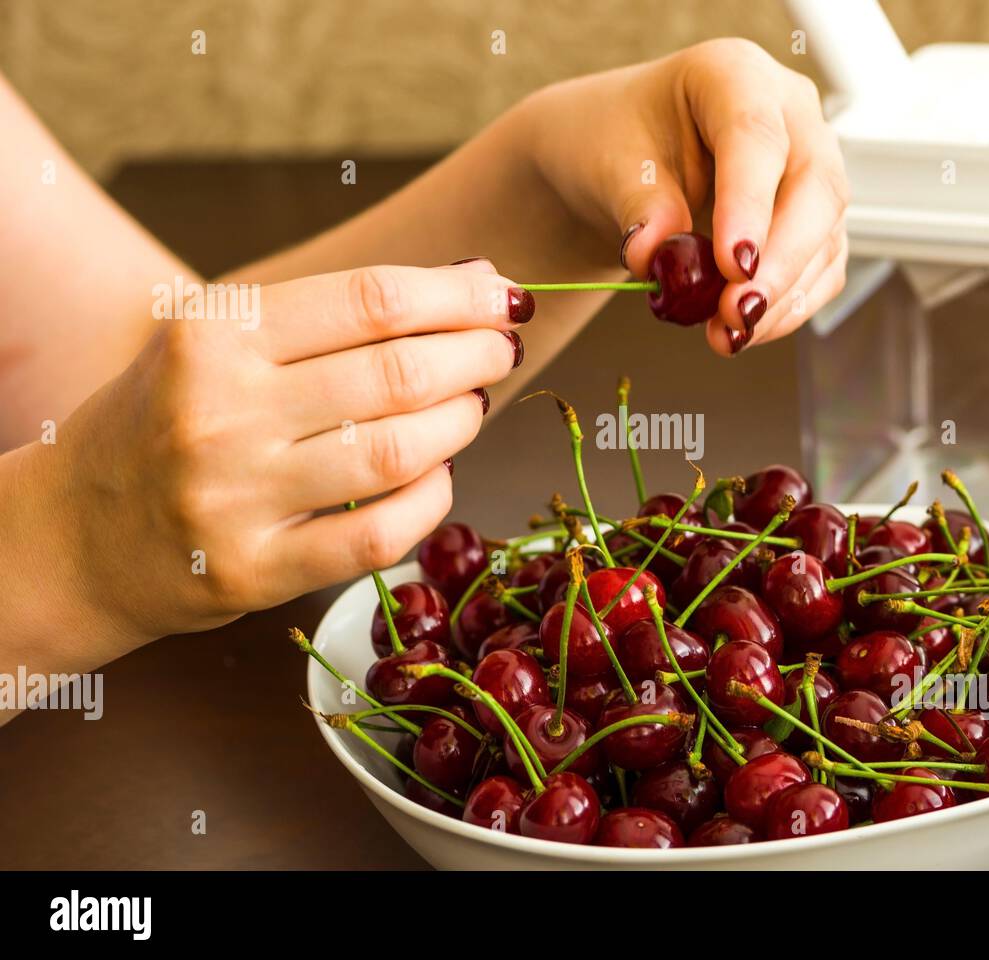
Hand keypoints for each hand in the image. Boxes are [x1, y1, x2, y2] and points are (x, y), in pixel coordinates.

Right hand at [33, 261, 527, 648]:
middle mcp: (220, 412)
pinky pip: (377, 536)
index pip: (372, 300)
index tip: (501, 296)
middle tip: (500, 351)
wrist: (79, 532)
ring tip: (471, 405)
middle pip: (398, 373)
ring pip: (398, 452)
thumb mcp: (217, 344)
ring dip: (461, 423)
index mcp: (213, 334)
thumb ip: (326, 318)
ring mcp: (234, 497)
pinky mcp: (252, 572)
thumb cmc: (171, 419)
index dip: (459, 297)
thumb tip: (466, 284)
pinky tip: (439, 475)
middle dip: (476, 355)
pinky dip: (431, 500)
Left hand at [522, 38, 848, 355]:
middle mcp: (789, 115)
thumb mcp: (609, 162)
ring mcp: (809, 168)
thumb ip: (638, 203)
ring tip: (728, 335)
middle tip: (737, 312)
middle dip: (781, 261)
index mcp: (734, 75)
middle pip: (816, 187)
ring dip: (783, 297)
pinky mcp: (813, 221)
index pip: (756, 135)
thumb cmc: (618, 142)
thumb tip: (654, 253)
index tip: (734, 263)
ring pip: (825, 236)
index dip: (750, 202)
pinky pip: (820, 270)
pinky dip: (786, 308)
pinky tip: (741, 332)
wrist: (620, 162)